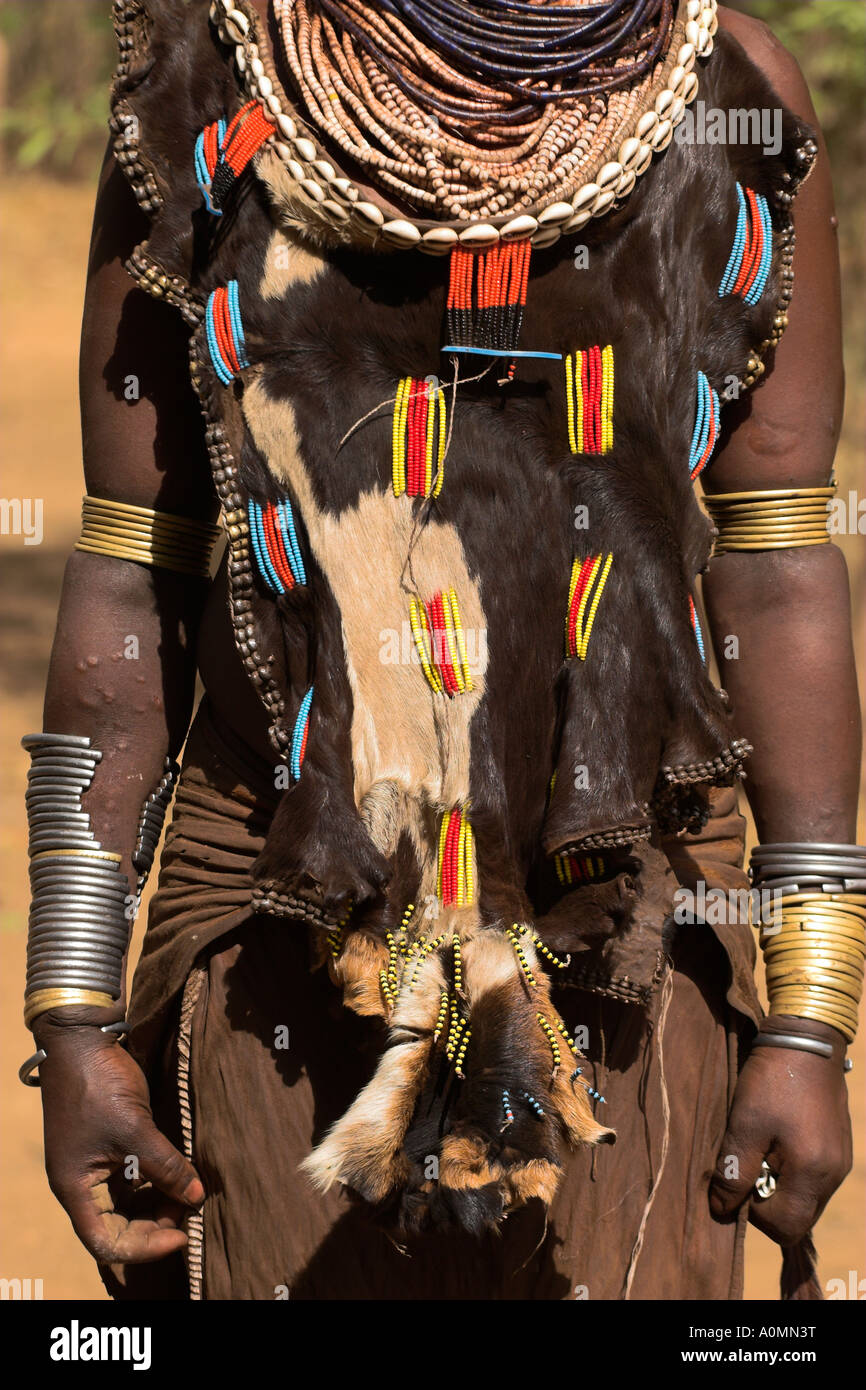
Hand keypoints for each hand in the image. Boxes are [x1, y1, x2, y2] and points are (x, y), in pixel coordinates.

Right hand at [35, 1018, 203, 1263]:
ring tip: (190, 1190)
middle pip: (118, 1226)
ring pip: (128, 1203)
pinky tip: (180, 1172)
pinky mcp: (109, 1146)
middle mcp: (82, 1183)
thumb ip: (167, 1167)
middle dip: (155, 1224)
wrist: (81, 1039)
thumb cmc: (98, 1085)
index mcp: (76, 1188)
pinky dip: (156, 1181)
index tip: (182, 1235)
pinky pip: (132, 1178)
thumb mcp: (137, 1129)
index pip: (106, 1241)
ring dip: (158, 1202)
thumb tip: (196, 1198)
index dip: (145, 1246)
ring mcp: (95, 1164)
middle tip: (191, 1209)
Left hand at [709, 1019, 851, 1245]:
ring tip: (761, 1147)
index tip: (739, 1182)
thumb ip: (735, 1170)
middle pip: (800, 1217)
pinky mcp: (839, 1146)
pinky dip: (793, 1171)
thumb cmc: (772, 1080)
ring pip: (807, 1198)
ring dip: (780, 1186)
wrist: (806, 1038)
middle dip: (768, 1203)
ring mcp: (840, 1161)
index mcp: (813, 1172)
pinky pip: (814, 1177)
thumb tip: (722, 1208)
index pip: (786, 1227)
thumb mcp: (745, 1123)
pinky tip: (776, 1139)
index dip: (756, 1215)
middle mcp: (834, 1174)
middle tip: (748, 1164)